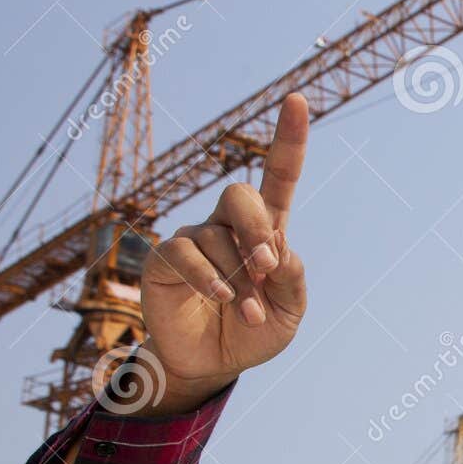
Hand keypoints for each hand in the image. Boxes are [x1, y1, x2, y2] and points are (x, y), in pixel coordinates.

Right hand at [138, 92, 309, 395]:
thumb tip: (279, 247)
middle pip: (239, 193)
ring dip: (239, 278)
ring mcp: (194, 240)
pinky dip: (208, 277)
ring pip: (218, 237)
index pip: (278, 177)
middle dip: (257, 226)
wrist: (211, 364)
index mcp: (265, 231)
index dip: (289, 140)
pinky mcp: (166, 260)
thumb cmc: (253, 332)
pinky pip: (185, 253)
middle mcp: (227, 226)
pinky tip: (221, 298)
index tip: (296, 100)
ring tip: (247, 312)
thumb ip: (292, 279)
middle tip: (266, 265)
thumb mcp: (290, 312)